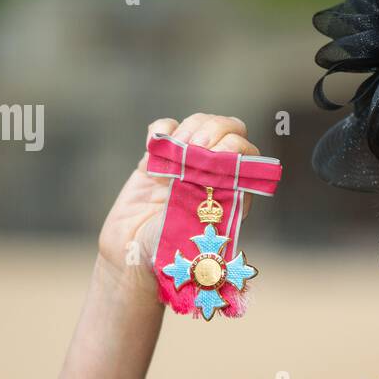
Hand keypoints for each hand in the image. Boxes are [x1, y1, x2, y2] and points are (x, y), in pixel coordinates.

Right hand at [97, 114, 260, 298]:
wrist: (131, 255)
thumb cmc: (170, 250)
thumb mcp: (198, 225)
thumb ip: (212, 195)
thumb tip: (224, 161)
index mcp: (233, 190)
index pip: (247, 154)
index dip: (234, 148)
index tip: (215, 157)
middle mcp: (214, 173)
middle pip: (230, 129)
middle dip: (214, 129)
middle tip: (196, 145)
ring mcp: (186, 161)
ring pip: (201, 123)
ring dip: (190, 127)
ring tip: (176, 149)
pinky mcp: (159, 157)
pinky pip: (166, 127)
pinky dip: (162, 129)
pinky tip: (155, 146)